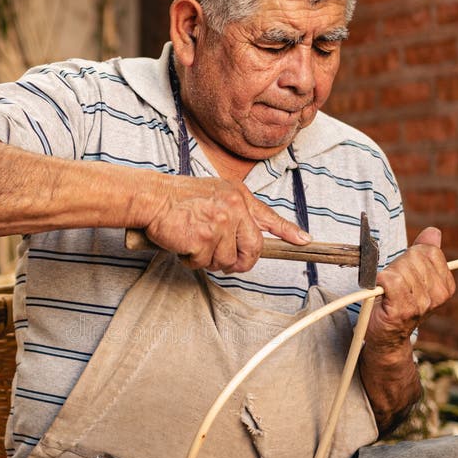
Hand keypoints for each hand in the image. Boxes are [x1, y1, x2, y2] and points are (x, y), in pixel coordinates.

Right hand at [143, 176, 310, 272]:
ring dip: (209, 260)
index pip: (269, 218)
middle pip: (253, 250)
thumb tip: (250, 240)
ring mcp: (220, 224)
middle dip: (240, 262)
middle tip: (223, 261)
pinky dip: (192, 260)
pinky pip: (204, 264)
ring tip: (194, 241)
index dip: (288, 232)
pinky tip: (184, 243)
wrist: (153, 198)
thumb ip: (237, 212)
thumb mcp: (217, 194)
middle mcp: (235, 209)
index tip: (305, 241)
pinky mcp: (204, 239)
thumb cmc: (180, 198)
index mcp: (239, 197)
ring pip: (226, 261)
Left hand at [365, 227, 455, 352]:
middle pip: (413, 258)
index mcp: (445, 286)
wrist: (386, 336)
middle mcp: (437, 296)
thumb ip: (424, 253)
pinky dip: (379, 280)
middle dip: (397, 266)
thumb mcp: (414, 276)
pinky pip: (390, 280)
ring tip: (386, 291)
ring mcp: (420, 304)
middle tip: (392, 284)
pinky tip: (379, 290)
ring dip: (387, 275)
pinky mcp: (401, 309)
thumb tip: (433, 232)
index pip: (428, 251)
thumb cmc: (396, 303)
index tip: (404, 272)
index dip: (410, 257)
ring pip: (400, 269)